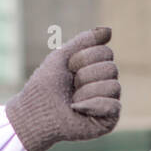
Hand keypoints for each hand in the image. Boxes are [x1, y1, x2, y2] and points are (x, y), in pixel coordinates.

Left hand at [4, 27, 120, 150]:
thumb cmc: (46, 85)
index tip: (68, 68)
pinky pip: (114, 105)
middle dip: (85, 75)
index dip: (83, 58)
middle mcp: (104, 83)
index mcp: (95, 67)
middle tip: (70, 86)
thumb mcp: (63, 56)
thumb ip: (85, 41)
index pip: (106, 52)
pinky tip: (78, 110)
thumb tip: (109, 30)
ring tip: (72, 100)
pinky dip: (92, 105)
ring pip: (114, 86)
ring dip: (86, 92)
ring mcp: (108, 102)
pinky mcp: (108, 120)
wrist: (36, 112)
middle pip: (111, 68)